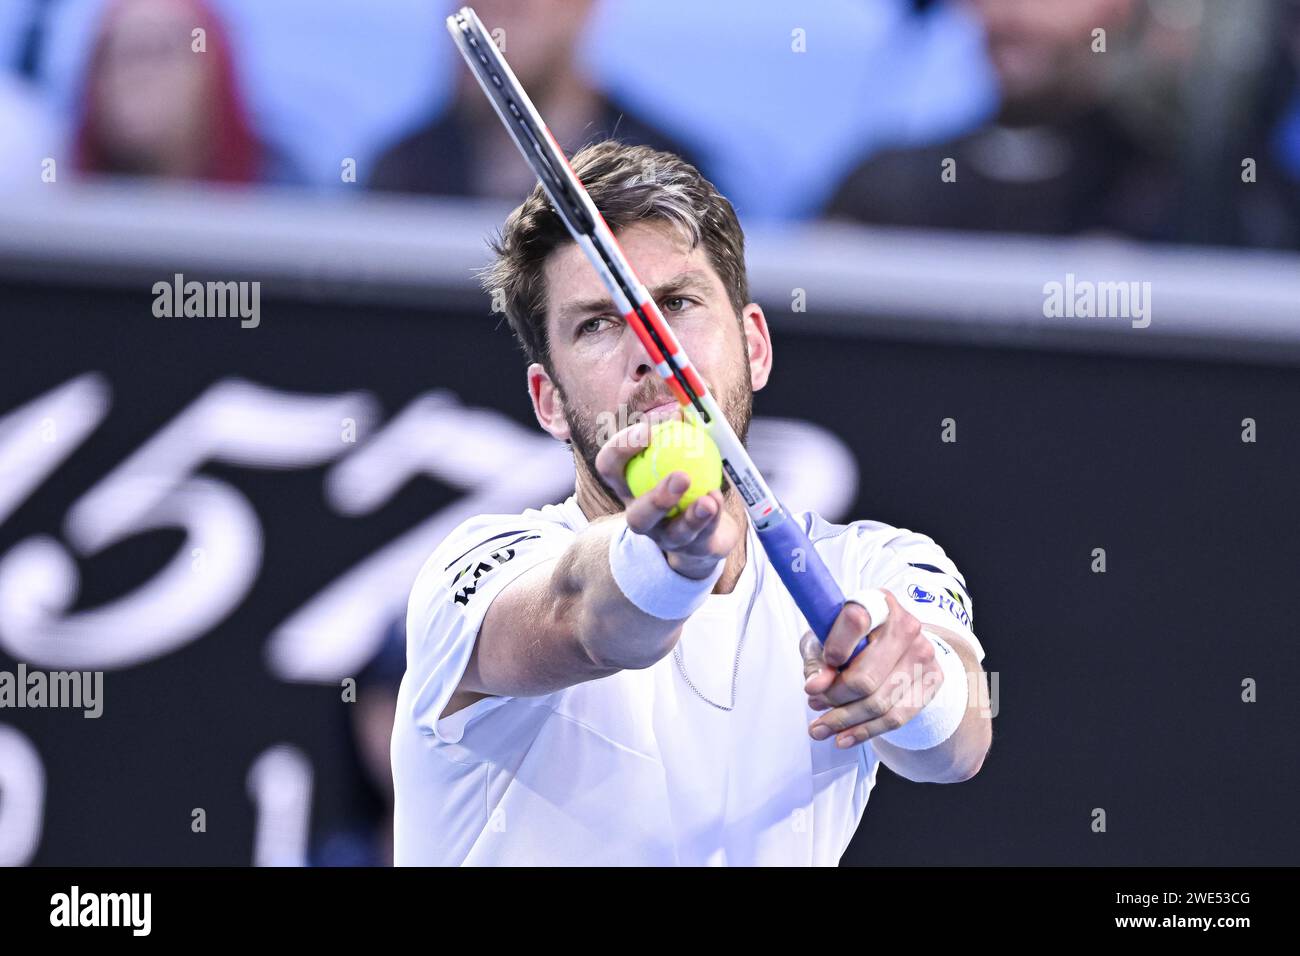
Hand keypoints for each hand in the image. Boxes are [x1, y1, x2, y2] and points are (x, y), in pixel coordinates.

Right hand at [594, 407, 739, 578]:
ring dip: (693, 516)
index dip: (622, 448)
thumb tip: (686, 405)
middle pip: (638, 516)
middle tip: (682, 476)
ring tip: (710, 499)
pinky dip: (715, 517)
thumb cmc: (686, 479)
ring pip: (674, 534)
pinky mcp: (695, 550)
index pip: (610, 467)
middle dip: (658, 498)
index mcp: (630, 487)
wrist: (703, 530)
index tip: (649, 430)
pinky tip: (719, 501)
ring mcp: (668, 538)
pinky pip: (705, 537)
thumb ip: (680, 431)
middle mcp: (643, 516)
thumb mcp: (678, 452)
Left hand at [799, 590, 942, 748]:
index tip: (815, 675)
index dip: (834, 648)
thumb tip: (816, 685)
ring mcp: (923, 654)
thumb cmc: (852, 638)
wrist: (896, 644)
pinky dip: (864, 731)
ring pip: (878, 703)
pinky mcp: (932, 680)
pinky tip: (843, 738)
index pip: (856, 620)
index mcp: (877, 603)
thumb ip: (817, 658)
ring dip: (843, 720)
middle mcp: (906, 626)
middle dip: (833, 698)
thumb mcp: (826, 638)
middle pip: (864, 678)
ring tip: (820, 727)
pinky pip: (895, 717)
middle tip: (814, 703)